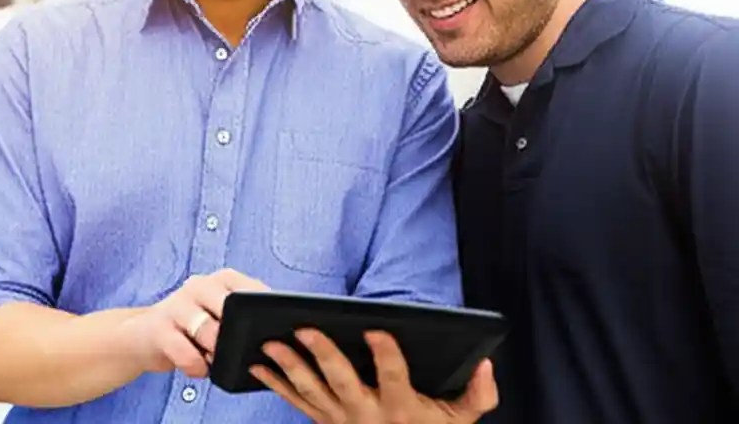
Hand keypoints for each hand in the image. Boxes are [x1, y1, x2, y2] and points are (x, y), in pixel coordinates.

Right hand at [119, 268, 268, 378]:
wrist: (144, 336)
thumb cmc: (194, 329)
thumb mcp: (221, 315)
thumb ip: (248, 318)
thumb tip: (286, 338)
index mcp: (223, 279)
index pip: (256, 291)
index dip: (267, 316)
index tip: (274, 337)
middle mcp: (201, 285)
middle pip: (232, 308)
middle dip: (240, 336)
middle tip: (242, 352)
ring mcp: (178, 304)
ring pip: (209, 331)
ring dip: (218, 353)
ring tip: (216, 359)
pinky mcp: (159, 329)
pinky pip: (186, 354)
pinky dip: (197, 367)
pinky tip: (199, 367)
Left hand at [250, 329, 497, 423]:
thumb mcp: (462, 420)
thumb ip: (479, 393)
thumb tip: (485, 363)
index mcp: (402, 408)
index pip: (395, 377)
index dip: (386, 354)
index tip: (376, 329)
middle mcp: (369, 415)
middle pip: (342, 382)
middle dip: (322, 354)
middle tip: (304, 328)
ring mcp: (343, 420)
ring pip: (313, 391)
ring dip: (289, 366)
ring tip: (270, 342)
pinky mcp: (326, 422)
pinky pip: (297, 403)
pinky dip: (276, 384)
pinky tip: (257, 365)